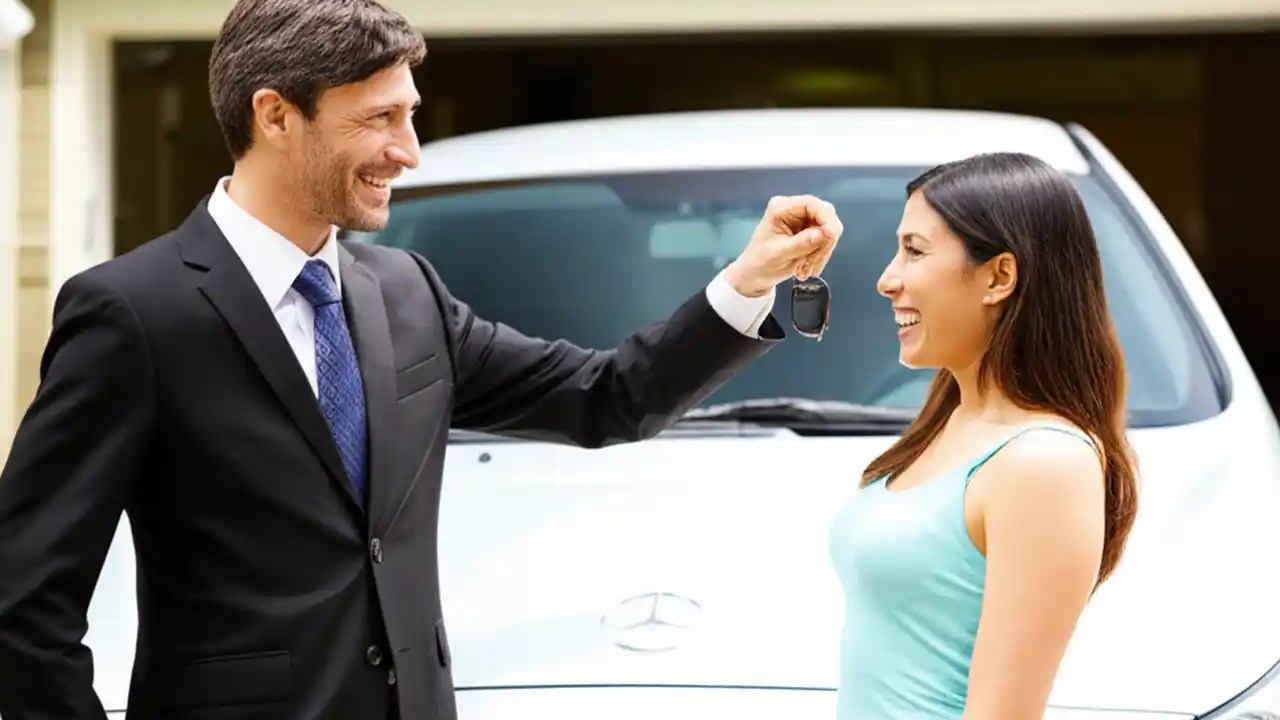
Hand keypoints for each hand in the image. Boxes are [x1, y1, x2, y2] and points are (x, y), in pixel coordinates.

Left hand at [724, 195, 842, 296]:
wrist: (755, 275)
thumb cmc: (760, 263)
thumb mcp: (780, 254)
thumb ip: (803, 243)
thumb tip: (826, 233)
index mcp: (781, 208)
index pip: (811, 204)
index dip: (826, 218)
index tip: (831, 237)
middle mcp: (793, 209)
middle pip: (824, 216)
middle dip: (824, 242)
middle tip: (813, 266)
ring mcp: (802, 219)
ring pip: (828, 230)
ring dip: (821, 253)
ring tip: (805, 271)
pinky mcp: (808, 230)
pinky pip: (825, 240)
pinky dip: (820, 256)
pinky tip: (807, 268)